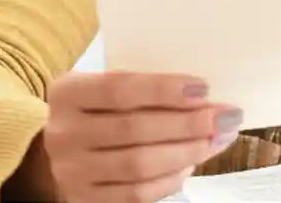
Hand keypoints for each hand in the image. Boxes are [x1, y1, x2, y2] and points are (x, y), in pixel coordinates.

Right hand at [43, 71, 240, 202]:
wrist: (57, 155)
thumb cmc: (92, 113)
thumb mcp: (100, 90)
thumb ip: (139, 90)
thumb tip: (203, 98)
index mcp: (67, 94)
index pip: (118, 88)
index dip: (163, 90)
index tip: (203, 89)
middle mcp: (64, 133)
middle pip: (133, 128)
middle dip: (186, 123)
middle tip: (222, 118)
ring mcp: (72, 171)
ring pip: (138, 165)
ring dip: (185, 152)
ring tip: (213, 141)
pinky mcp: (85, 200)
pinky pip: (136, 194)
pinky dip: (169, 179)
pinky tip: (189, 165)